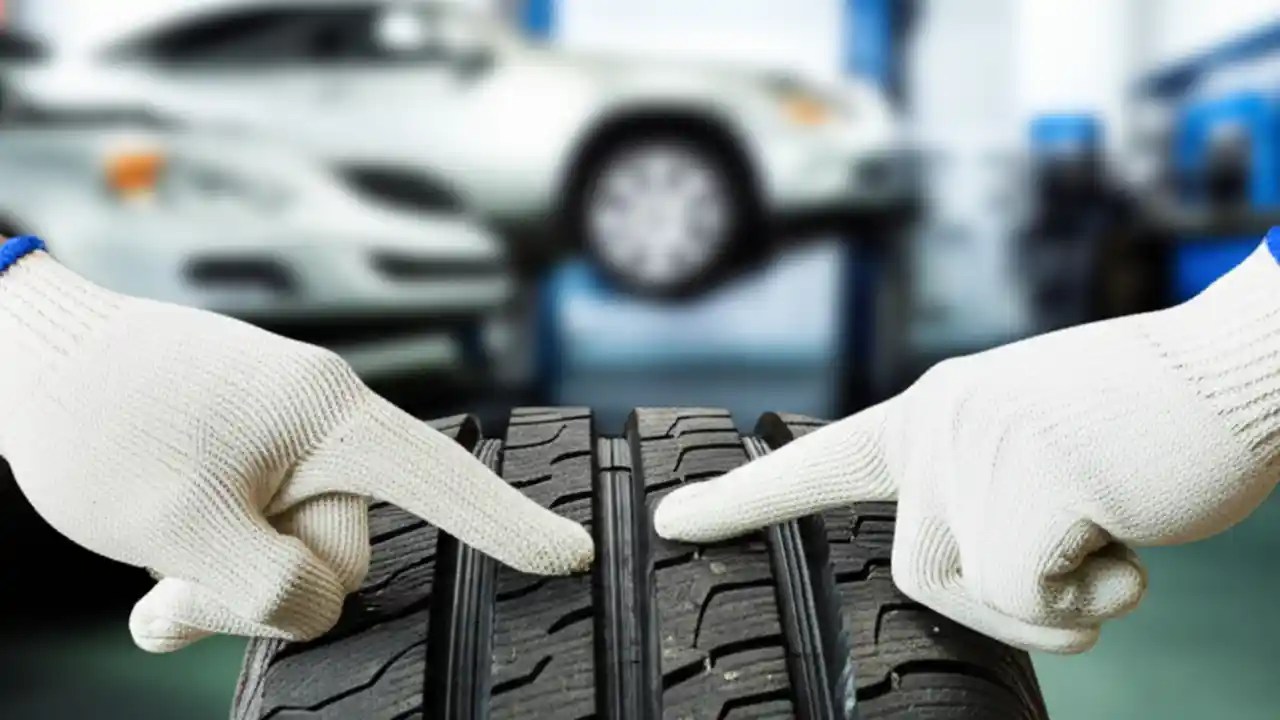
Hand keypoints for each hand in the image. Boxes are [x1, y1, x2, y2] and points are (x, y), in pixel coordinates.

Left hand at [0, 251, 592, 651]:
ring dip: (229, 581)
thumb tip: (318, 607)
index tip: (575, 555)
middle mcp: (320, 419)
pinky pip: (262, 526)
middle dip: (267, 586)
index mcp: (328, 416)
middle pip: (344, 546)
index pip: (443, 479)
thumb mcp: (178, 524)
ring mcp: (283, 435)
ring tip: (155, 577)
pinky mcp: (248, 452)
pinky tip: (162, 575)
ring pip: (296, 546)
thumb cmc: (95, 417)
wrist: (21, 350)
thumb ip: (270, 586)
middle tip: (176, 589)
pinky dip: (218, 562)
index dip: (511, 524)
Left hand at [656, 242, 1279, 652]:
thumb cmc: (1149, 424)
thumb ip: (982, 493)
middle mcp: (941, 421)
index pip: (822, 461)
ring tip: (1110, 538)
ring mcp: (976, 445)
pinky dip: (1093, 598)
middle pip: (918, 570)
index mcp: (938, 414)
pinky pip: (1029, 594)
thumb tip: (978, 570)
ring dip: (1051, 601)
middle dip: (1002, 601)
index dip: (745, 499)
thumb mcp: (1037, 449)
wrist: (1243, 370)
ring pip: (963, 587)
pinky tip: (1130, 537)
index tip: (671, 520)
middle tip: (1081, 572)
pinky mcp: (1025, 477)